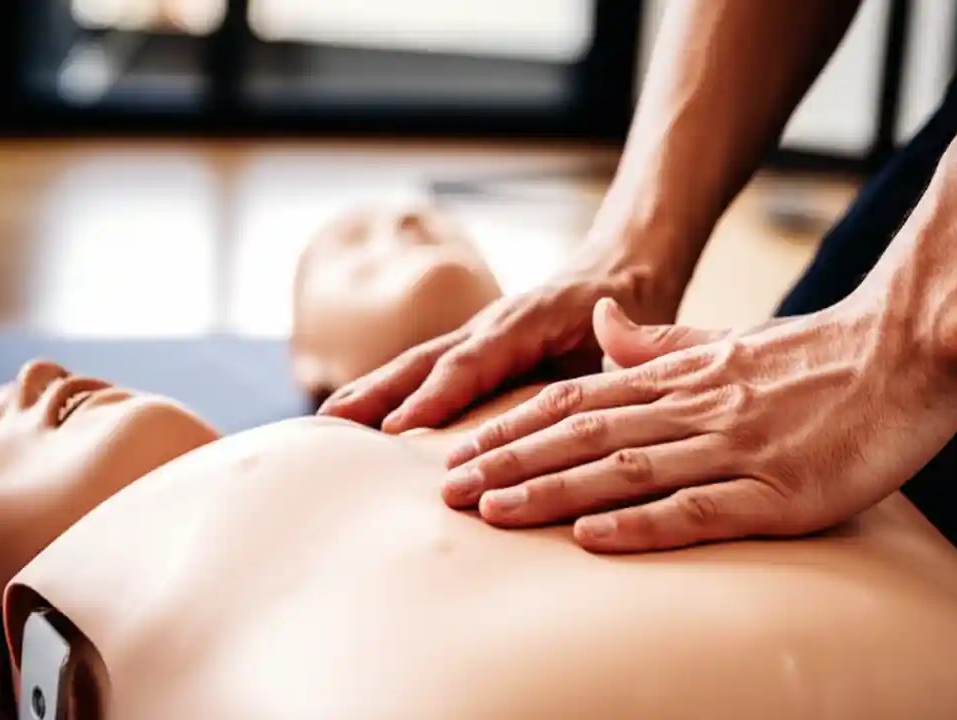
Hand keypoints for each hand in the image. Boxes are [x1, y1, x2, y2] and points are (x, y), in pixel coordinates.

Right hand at [318, 258, 679, 432]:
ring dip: (368, 396)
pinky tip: (360, 427)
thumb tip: (611, 331)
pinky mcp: (471, 354)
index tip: (400, 429)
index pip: (470, 363)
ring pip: (412, 368)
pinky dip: (386, 398)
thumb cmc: (626, 304)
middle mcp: (487, 329)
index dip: (436, 396)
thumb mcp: (631, 320)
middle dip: (375, 394)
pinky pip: (423, 376)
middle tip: (329, 428)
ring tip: (325, 428)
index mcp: (523, 322)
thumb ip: (620, 333)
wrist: (616, 272)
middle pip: (421, 362)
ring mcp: (474, 339)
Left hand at [441, 297, 956, 552]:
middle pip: (584, 434)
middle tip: (451, 488)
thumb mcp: (726, 340)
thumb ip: (659, 341)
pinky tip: (591, 538)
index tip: (464, 449)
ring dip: (553, 491)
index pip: (579, 399)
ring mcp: (736, 448)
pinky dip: (640, 525)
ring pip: (625, 468)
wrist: (907, 351)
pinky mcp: (779, 491)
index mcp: (681, 375)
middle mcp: (696, 407)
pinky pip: (698, 509)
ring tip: (494, 511)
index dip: (516, 426)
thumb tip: (602, 325)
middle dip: (511, 461)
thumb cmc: (817, 355)